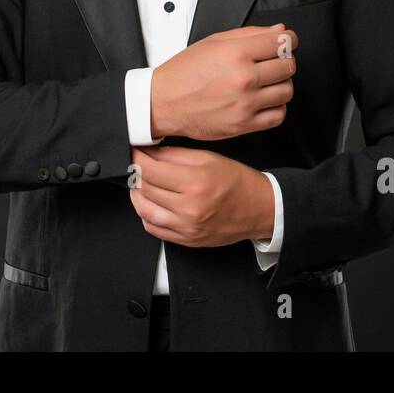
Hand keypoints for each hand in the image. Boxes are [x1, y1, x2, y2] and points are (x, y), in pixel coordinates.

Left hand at [128, 145, 275, 247]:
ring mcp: (187, 227)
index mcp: (195, 182)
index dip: (136, 159)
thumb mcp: (208, 158)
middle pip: (145, 189)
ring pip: (144, 211)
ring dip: (138, 195)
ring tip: (143, 184)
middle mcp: (190, 208)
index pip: (150, 171)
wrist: (260, 209)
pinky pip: (154, 228)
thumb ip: (174, 155)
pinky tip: (153, 203)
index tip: (134, 152)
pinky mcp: (187, 240)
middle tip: (140, 165)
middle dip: (137, 174)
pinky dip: (147, 214)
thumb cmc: (237, 181)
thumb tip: (147, 152)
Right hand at [150, 24, 297, 140]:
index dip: (288, 39)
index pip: (283, 42)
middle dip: (283, 61)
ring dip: (281, 84)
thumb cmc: (184, 72)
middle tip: (271, 62)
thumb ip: (250, 34)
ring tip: (266, 82)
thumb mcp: (213, 42)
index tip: (286, 42)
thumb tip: (279, 30)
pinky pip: (278, 115)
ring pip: (287, 90)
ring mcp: (245, 103)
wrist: (163, 102)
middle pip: (288, 66)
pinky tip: (264, 101)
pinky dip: (276, 107)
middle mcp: (244, 77)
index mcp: (237, 53)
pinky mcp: (244, 124)